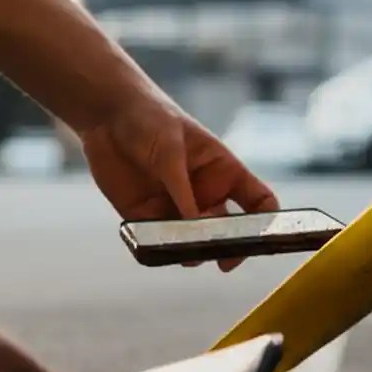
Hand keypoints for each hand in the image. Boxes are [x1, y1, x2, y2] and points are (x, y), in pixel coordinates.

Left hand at [77, 87, 279, 270]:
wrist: (106, 112)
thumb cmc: (149, 117)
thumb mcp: (171, 149)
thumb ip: (182, 188)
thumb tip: (193, 225)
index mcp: (223, 171)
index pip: (258, 201)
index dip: (265, 222)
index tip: (261, 239)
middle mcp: (203, 194)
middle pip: (227, 231)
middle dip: (228, 247)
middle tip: (223, 260)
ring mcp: (175, 208)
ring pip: (192, 243)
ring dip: (192, 252)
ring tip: (185, 253)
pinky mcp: (145, 216)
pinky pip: (158, 242)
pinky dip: (159, 250)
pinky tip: (156, 248)